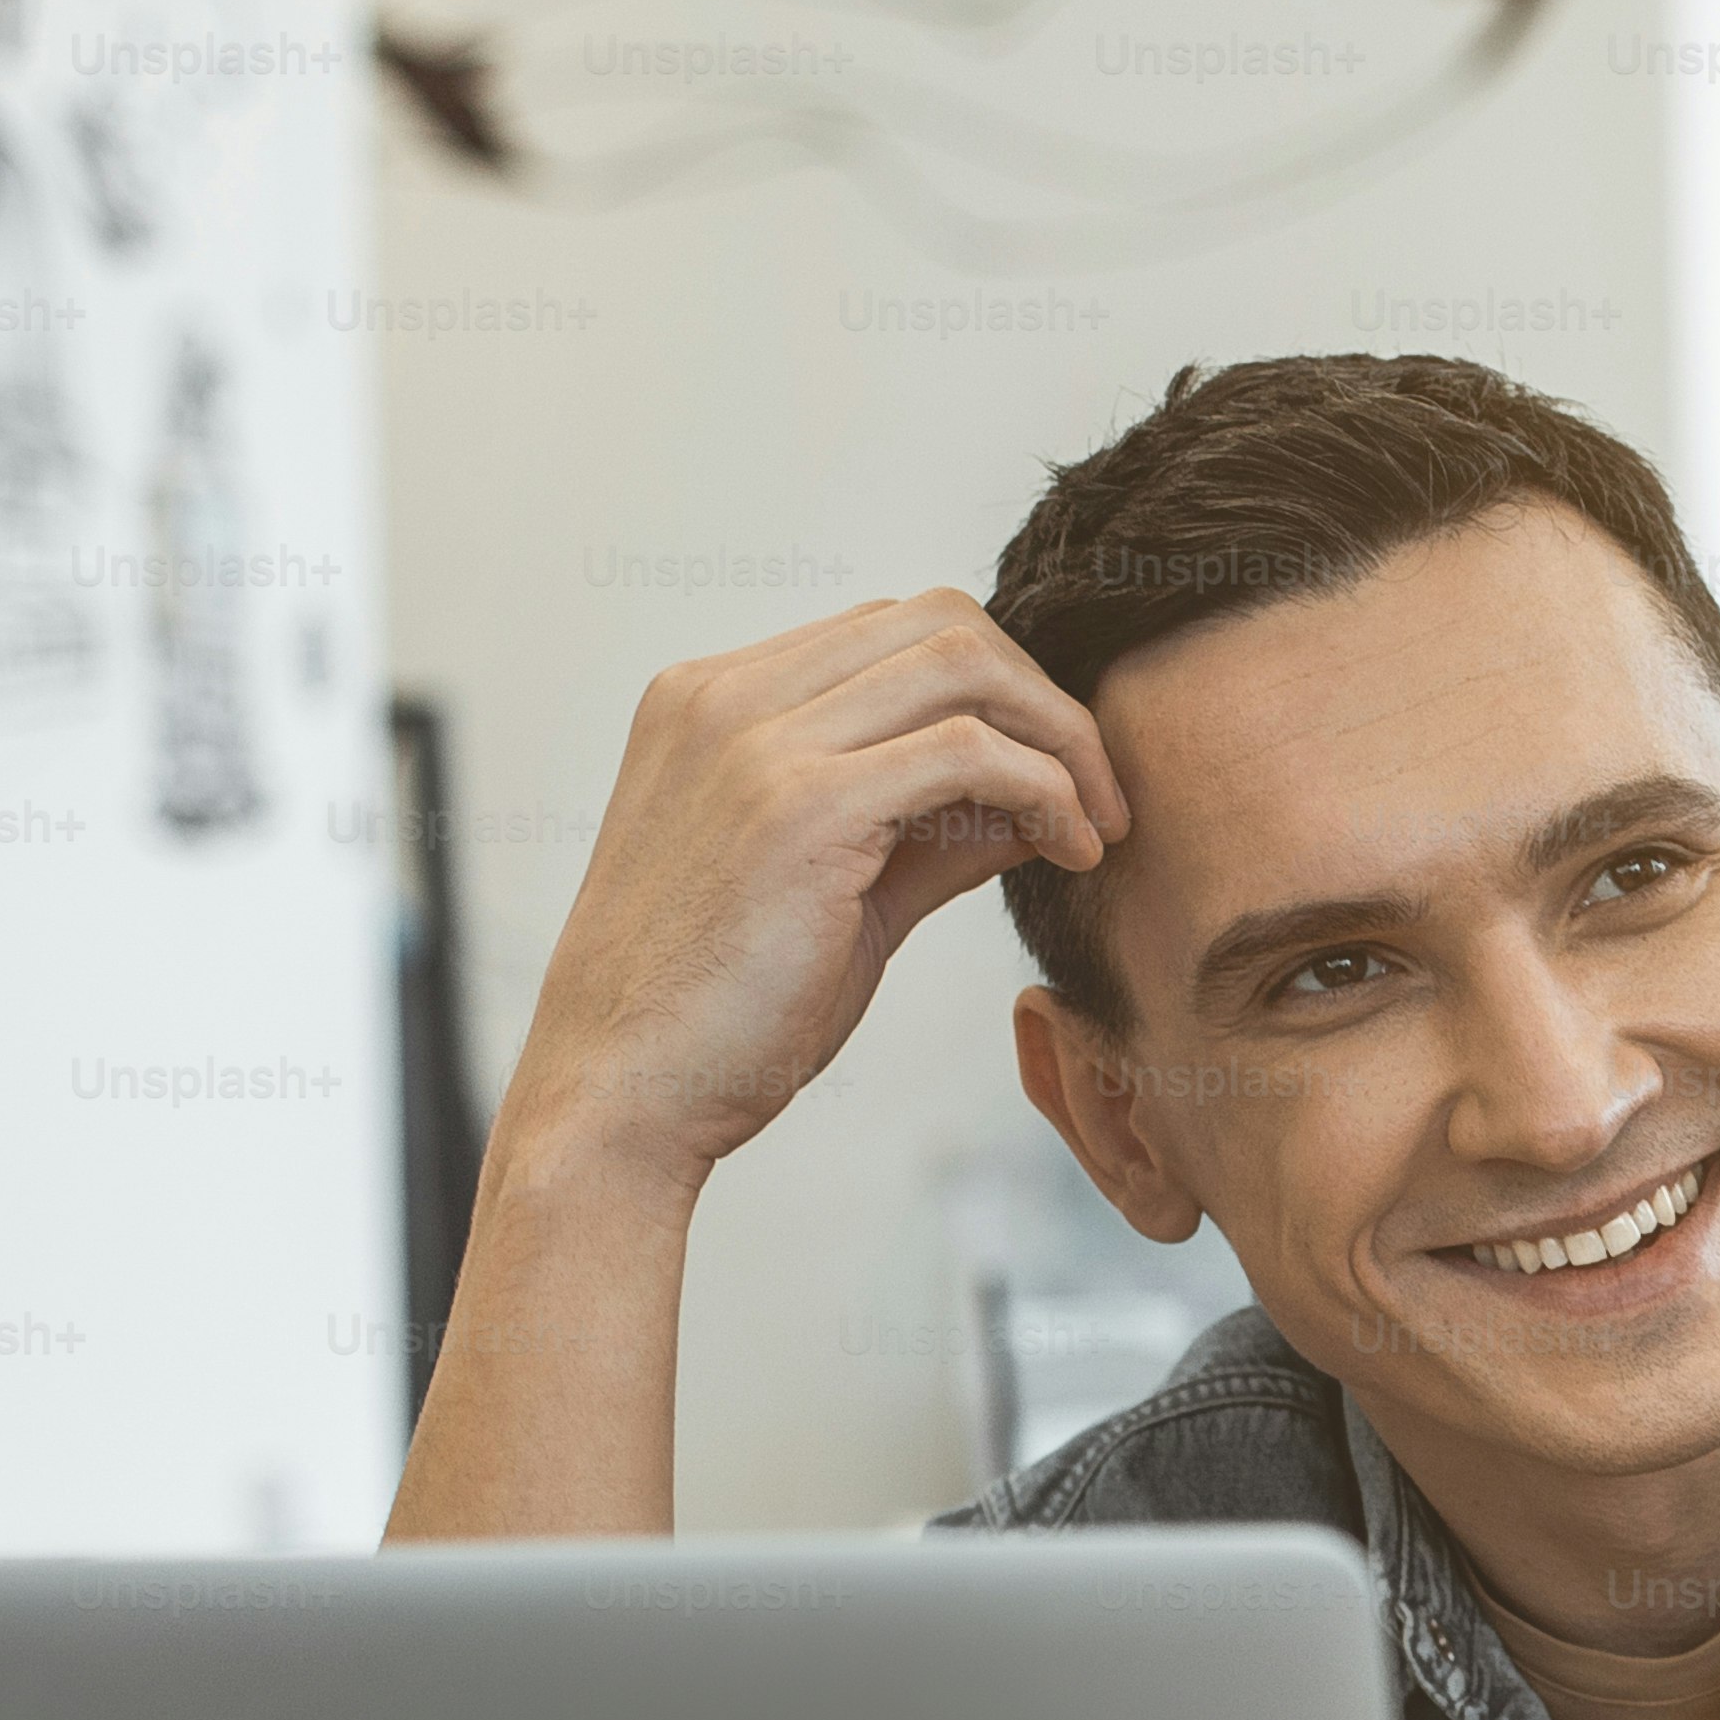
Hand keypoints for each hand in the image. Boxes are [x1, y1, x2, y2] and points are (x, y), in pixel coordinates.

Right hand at [498, 590, 1126, 1193]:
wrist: (620, 1098)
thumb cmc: (718, 1018)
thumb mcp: (836, 897)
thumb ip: (928, 833)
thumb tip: (1035, 801)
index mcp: (711, 701)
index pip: (888, 633)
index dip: (995, 694)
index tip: (1059, 776)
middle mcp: (724, 696)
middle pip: (938, 621)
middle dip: (1043, 700)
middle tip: (1100, 796)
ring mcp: (755, 741)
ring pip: (962, 661)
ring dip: (1060, 738)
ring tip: (1098, 826)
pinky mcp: (801, 806)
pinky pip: (968, 749)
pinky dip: (1046, 788)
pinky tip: (1071, 852)